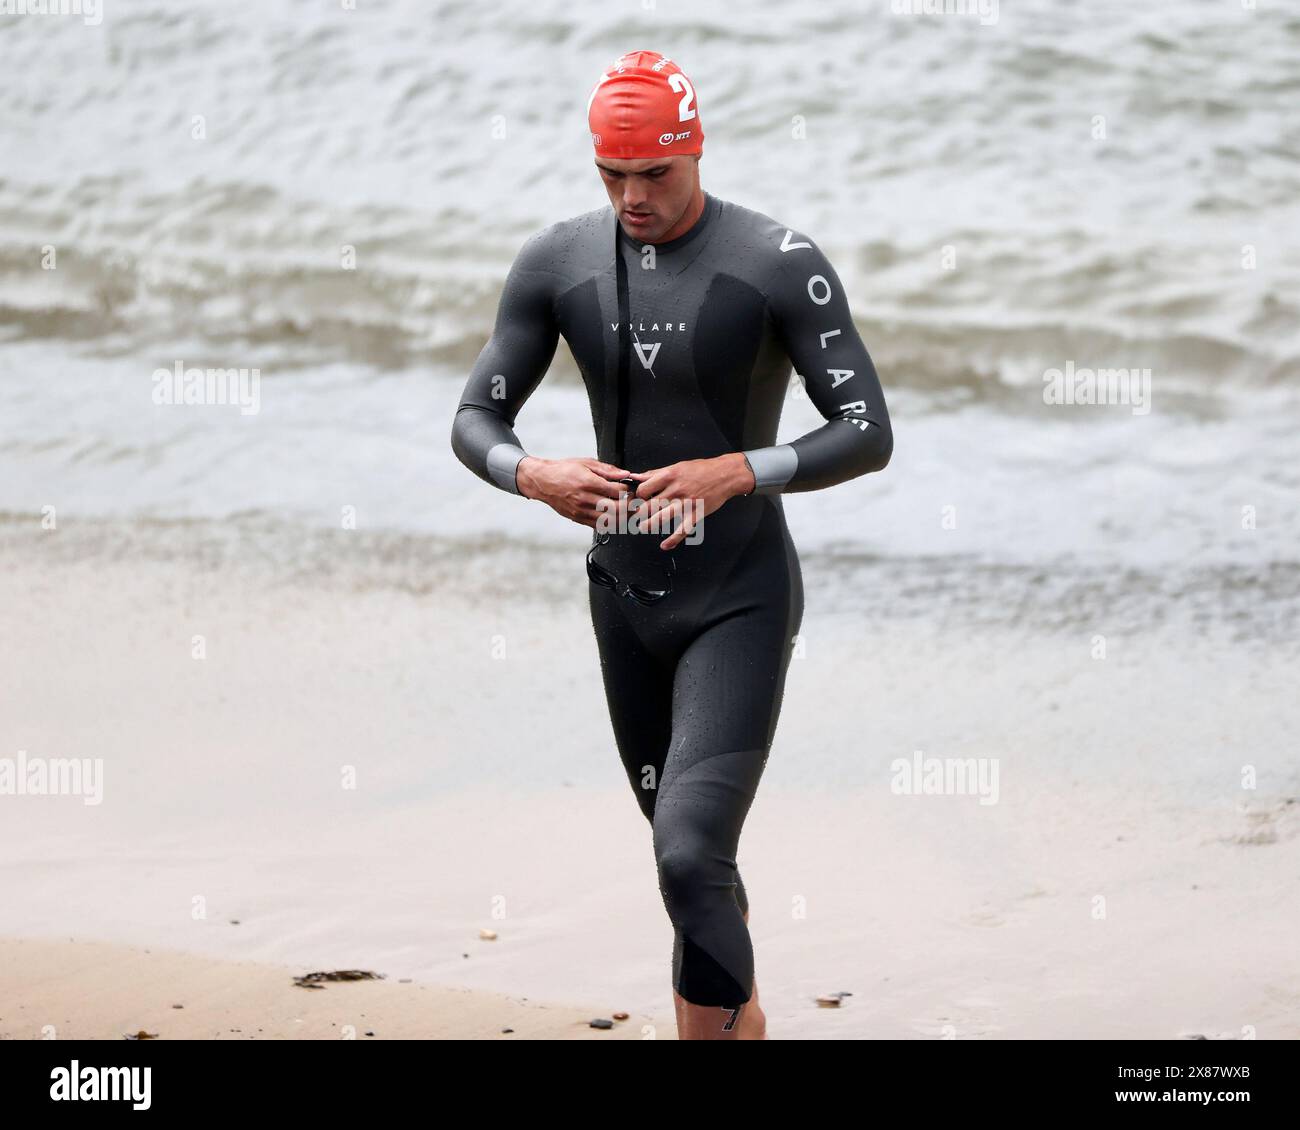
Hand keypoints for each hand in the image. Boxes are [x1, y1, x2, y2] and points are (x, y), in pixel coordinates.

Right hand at [516, 456, 634, 527]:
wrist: (543, 482)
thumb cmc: (564, 470)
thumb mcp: (587, 463)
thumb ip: (608, 470)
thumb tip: (625, 474)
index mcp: (588, 483)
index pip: (617, 491)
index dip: (629, 491)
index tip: (632, 489)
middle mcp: (584, 499)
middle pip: (616, 508)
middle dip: (630, 507)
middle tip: (636, 503)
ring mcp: (581, 511)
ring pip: (609, 521)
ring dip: (623, 518)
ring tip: (629, 512)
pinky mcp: (578, 518)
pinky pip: (599, 526)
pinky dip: (611, 524)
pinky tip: (616, 518)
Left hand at [627, 453, 754, 549]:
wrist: (724, 475)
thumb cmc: (701, 469)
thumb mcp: (676, 466)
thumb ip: (656, 473)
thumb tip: (638, 477)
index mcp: (669, 476)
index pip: (644, 489)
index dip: (638, 496)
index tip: (638, 500)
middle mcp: (676, 491)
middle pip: (649, 506)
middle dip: (640, 513)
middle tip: (636, 516)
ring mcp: (686, 504)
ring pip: (661, 519)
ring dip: (649, 525)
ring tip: (643, 527)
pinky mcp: (695, 514)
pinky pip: (682, 531)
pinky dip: (672, 540)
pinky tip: (665, 545)